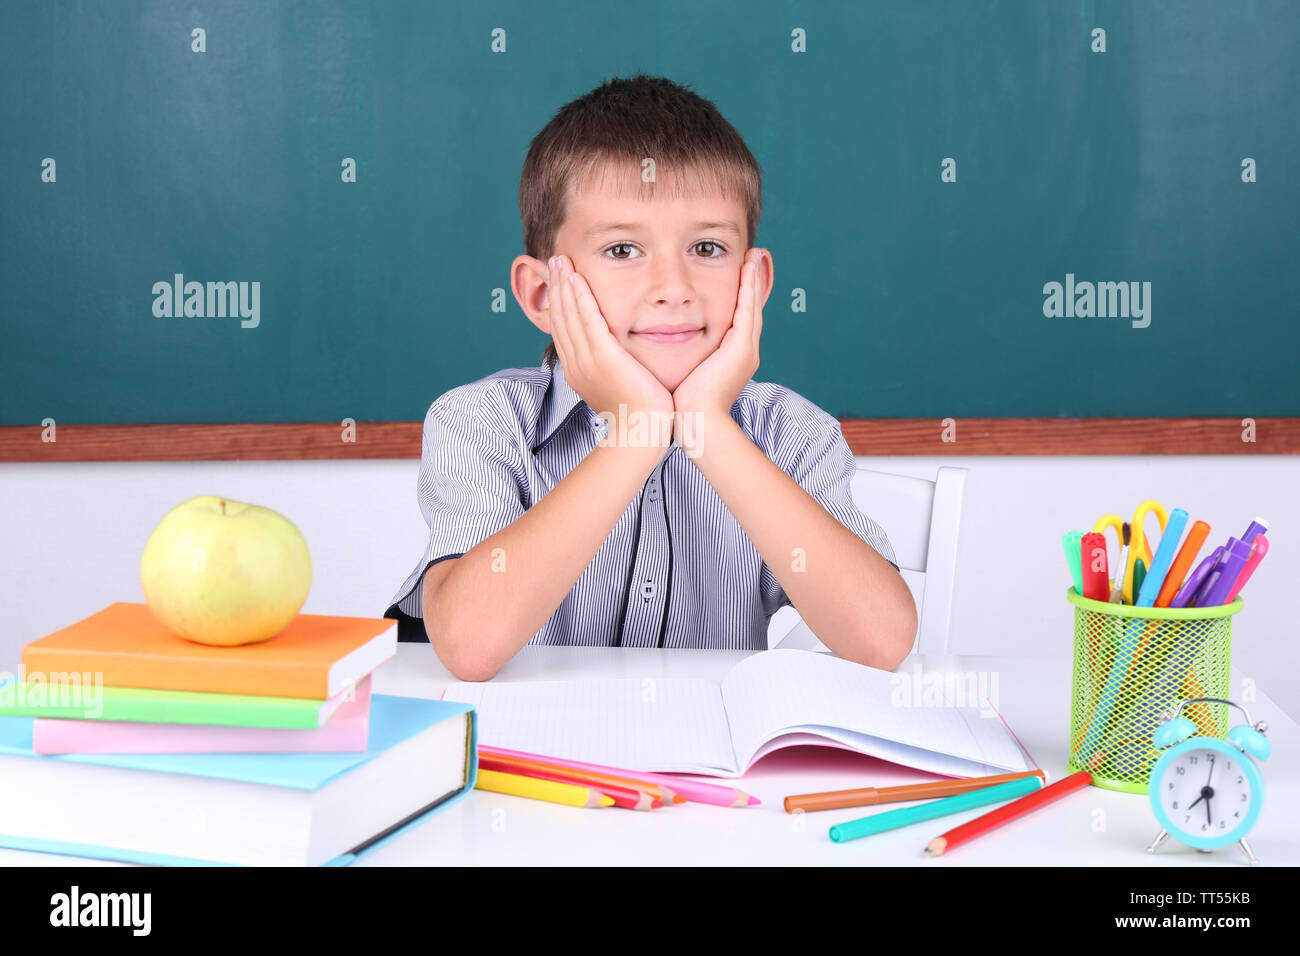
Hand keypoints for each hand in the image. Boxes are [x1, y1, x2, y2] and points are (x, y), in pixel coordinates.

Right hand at [547, 255, 674, 444]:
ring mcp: (586, 361)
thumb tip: (619, 361)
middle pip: (560, 318)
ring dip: (563, 284)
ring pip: (569, 315)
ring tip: (560, 260)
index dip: (559, 302)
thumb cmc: (640, 416)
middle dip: (556, 287)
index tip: (560, 280)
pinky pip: (586, 320)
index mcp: (578, 371)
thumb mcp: (620, 387)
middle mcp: (576, 364)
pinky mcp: (602, 358)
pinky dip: (579, 297)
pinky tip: (575, 278)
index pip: (564, 329)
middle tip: (554, 260)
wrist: (642, 436)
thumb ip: (615, 368)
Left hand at [671, 248, 765, 422]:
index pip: (738, 318)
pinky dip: (749, 286)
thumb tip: (667, 351)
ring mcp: (745, 348)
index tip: (739, 272)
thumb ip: (683, 360)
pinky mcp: (741, 348)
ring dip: (754, 277)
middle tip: (755, 255)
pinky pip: (747, 309)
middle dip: (752, 282)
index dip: (740, 295)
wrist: (697, 425)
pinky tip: (749, 264)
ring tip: (754, 253)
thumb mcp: (686, 376)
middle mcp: (744, 350)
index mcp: (731, 357)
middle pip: (750, 308)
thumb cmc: (685, 408)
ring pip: (752, 304)